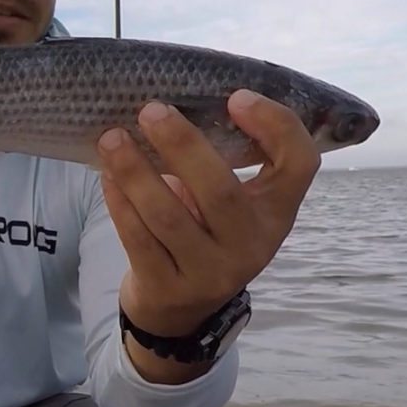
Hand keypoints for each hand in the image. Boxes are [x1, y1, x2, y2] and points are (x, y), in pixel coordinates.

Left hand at [97, 89, 319, 341]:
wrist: (182, 309)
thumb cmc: (206, 232)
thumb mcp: (233, 204)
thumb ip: (225, 159)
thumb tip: (175, 100)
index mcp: (275, 213)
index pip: (299, 165)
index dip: (276, 127)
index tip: (236, 97)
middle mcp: (251, 246)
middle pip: (221, 193)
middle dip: (183, 146)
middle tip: (151, 110)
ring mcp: (209, 274)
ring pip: (169, 218)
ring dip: (136, 173)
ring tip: (112, 138)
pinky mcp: (168, 289)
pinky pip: (139, 240)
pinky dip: (120, 204)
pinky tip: (107, 175)